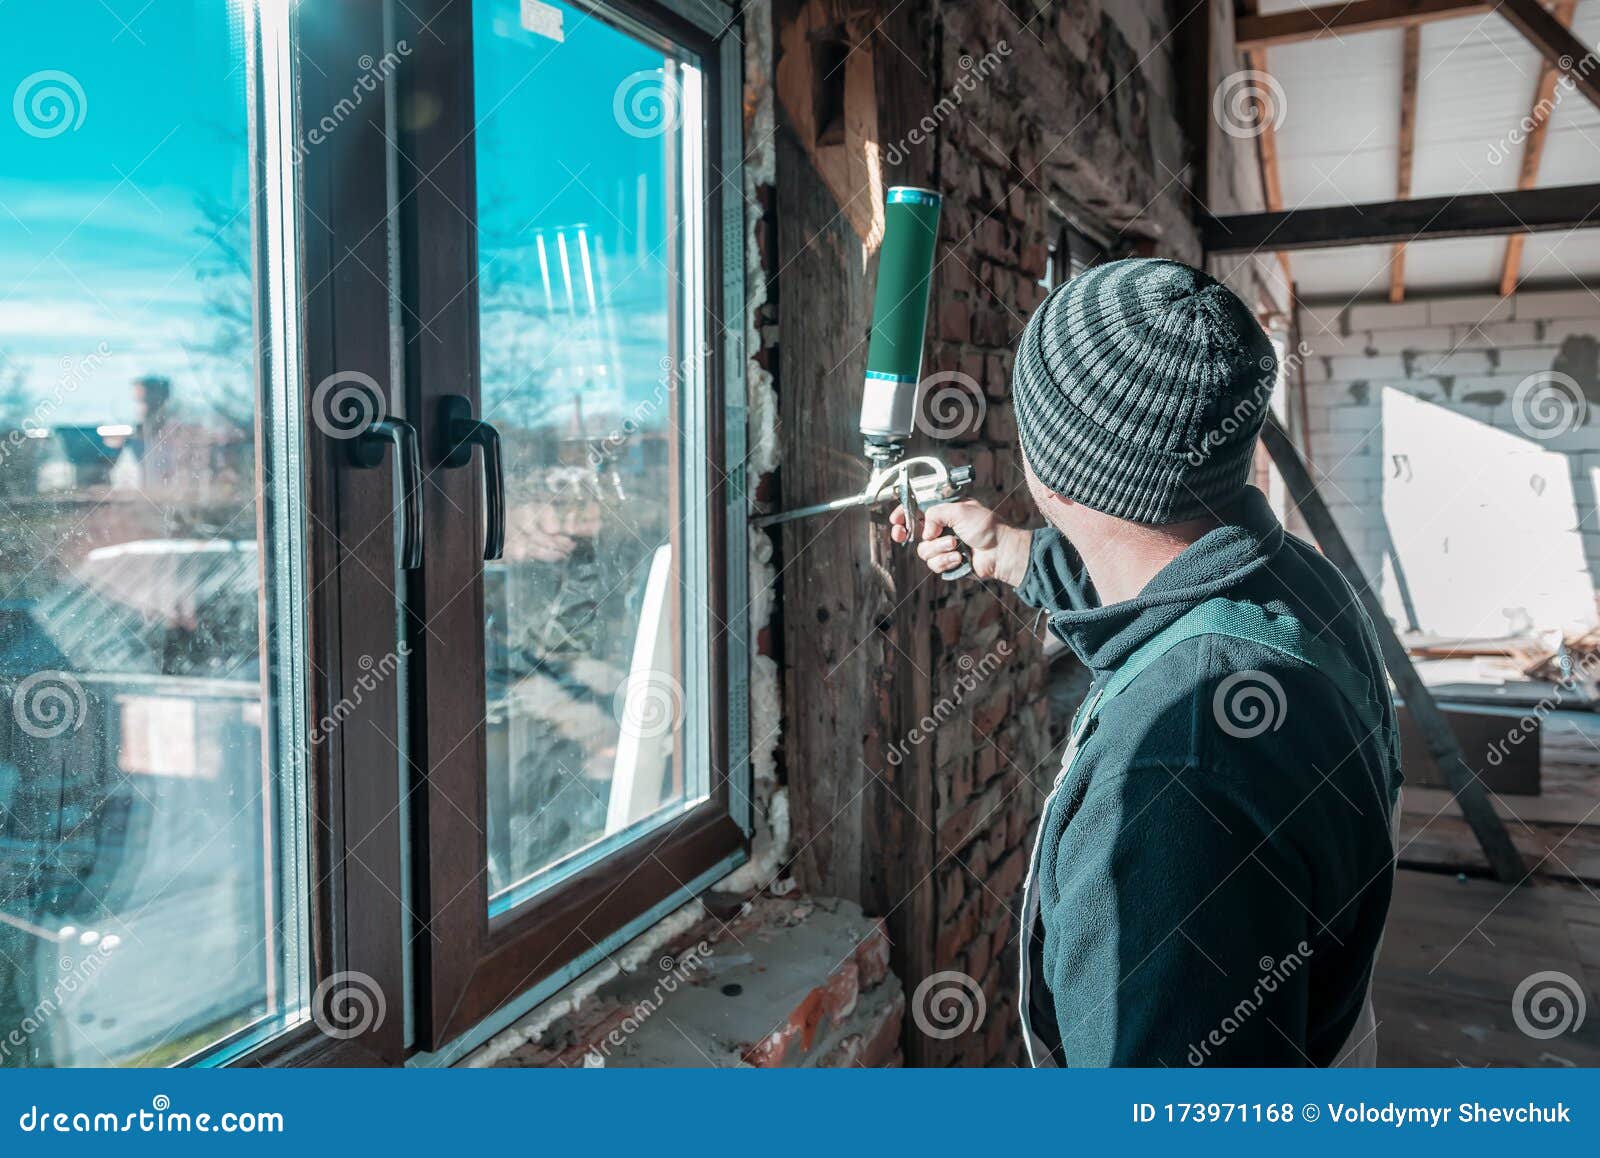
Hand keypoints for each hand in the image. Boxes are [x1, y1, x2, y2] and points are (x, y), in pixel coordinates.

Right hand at [889, 498, 1030, 585]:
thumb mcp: (959, 510)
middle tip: (902, 535)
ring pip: (923, 550)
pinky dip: (946, 561)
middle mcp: (942, 528)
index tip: (896, 520)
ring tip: (956, 545)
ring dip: (939, 548)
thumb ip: (935, 514)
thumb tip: (925, 531)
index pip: (917, 510)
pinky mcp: (947, 562)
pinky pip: (934, 564)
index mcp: (944, 511)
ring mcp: (944, 546)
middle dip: (907, 534)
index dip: (903, 514)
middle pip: (913, 532)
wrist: (1001, 552)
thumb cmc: (987, 527)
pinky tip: (960, 558)